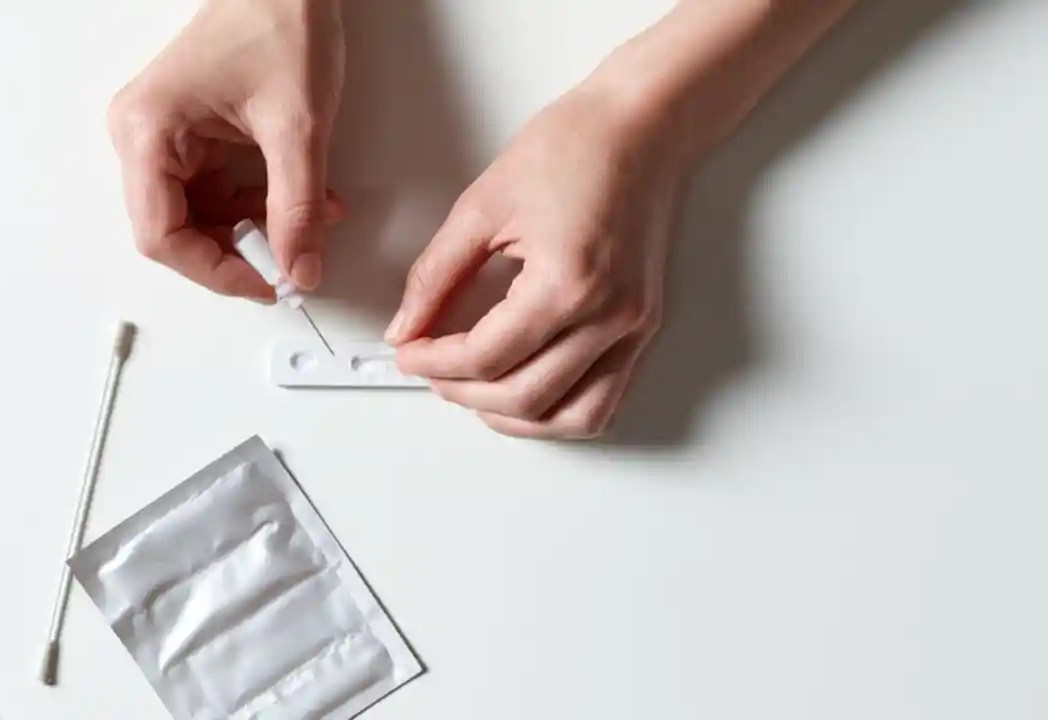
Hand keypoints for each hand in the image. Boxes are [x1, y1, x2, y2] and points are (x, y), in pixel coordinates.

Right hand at [108, 0, 344, 300]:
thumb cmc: (279, 22)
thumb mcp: (297, 126)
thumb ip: (297, 206)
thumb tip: (299, 269)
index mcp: (148, 130)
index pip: (160, 234)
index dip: (213, 271)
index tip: (264, 285)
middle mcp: (143, 137)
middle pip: (176, 231)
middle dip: (238, 252)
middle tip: (289, 265)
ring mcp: (166, 138)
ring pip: (202, 218)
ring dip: (258, 230)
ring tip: (312, 222)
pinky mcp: (193, 138)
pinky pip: (218, 193)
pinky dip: (261, 206)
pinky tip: (304, 202)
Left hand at [385, 81, 685, 438]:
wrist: (642, 124)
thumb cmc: (576, 146)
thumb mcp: (482, 205)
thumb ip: (436, 276)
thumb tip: (406, 327)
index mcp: (566, 283)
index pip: (486, 357)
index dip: (434, 363)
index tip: (408, 352)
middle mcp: (609, 316)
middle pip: (524, 397)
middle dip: (463, 394)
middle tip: (430, 370)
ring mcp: (633, 327)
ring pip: (572, 418)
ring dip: (516, 419)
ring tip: (474, 394)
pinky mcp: (643, 326)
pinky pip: (605, 401)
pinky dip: (560, 412)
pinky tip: (525, 392)